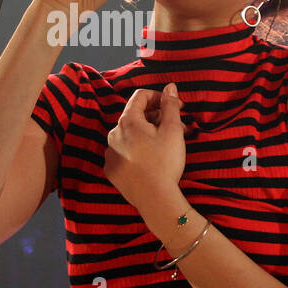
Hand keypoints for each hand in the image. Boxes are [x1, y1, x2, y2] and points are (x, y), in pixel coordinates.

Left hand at [105, 83, 185, 210]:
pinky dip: (137, 150)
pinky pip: (124, 152)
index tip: (174, 106)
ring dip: (148, 135)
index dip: (159, 97)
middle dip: (157, 118)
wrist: (155, 199)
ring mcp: (110, 153)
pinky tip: (151, 159)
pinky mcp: (111, 169)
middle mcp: (114, 134)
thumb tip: (169, 87)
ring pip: (130, 135)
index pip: (140, 96)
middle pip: (136, 116)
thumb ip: (170, 105)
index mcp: (128, 121)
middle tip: (178, 128)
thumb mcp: (173, 130)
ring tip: (167, 145)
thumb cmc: (165, 162)